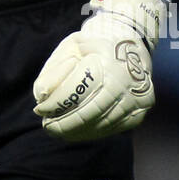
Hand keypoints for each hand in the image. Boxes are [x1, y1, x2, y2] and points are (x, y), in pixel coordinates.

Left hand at [33, 0, 164, 140]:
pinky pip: (111, 129)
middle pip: (90, 112)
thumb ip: (54, 70)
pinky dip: (91, 132)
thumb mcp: (71, 48)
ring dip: (76, 131)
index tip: (39, 110)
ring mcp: (136, 99)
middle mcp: (125, 82)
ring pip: (101, 124)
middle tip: (47, 127)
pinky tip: (76, 131)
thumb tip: (41, 96)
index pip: (76, 90)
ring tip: (58, 131)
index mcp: (106, 61)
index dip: (55, 103)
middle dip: (64, 123)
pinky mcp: (139, 113)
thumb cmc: (93, 48)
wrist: (131, 47)